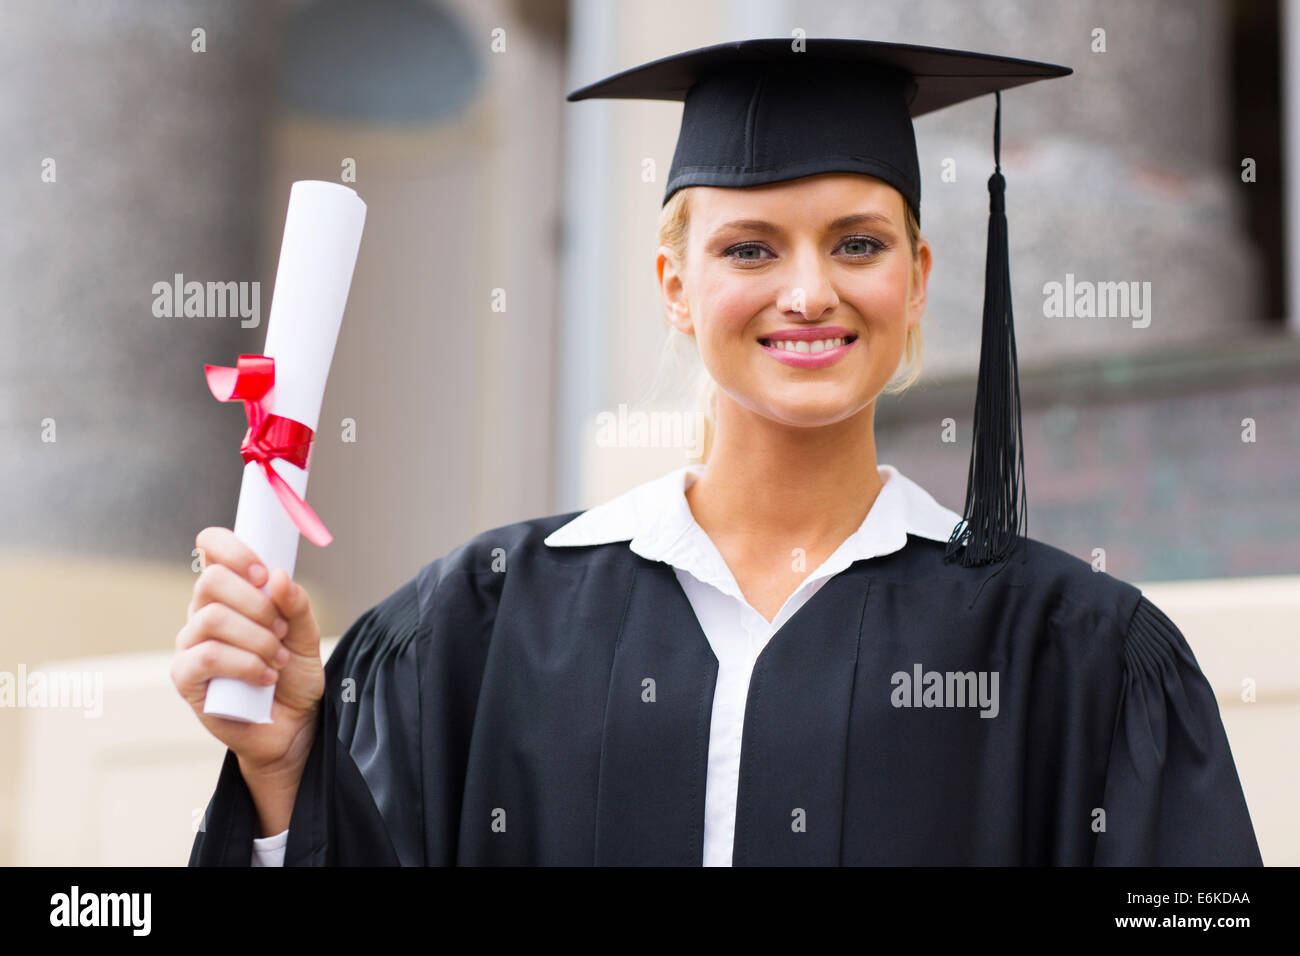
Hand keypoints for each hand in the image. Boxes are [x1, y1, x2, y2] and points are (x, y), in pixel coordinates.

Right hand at [172, 527, 325, 784]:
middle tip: (281, 630)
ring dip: (256, 639)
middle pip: (212, 580)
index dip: (233, 550)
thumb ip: (296, 605)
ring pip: (212, 618)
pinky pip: (205, 656)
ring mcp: (191, 644)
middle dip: (256, 603)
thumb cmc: (294, 676)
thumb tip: (278, 576)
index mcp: (231, 594)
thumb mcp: (307, 636)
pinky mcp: (185, 677)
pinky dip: (244, 665)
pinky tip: (265, 678)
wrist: (293, 726)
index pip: (211, 548)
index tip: (263, 573)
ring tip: (278, 661)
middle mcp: (204, 613)